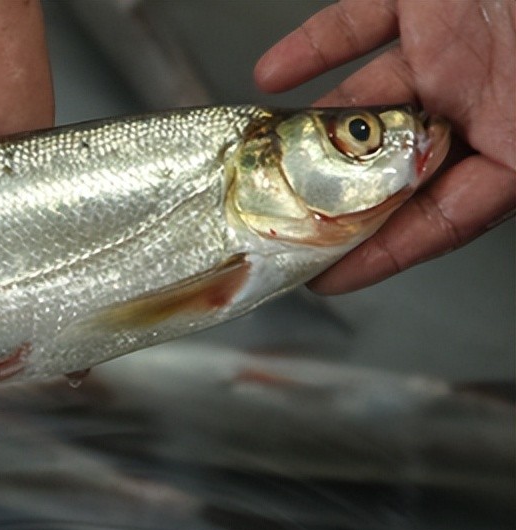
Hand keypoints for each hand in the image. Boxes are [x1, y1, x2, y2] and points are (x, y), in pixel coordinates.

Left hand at [255, 0, 515, 293]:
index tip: (326, 279)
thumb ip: (513, 167)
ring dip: (311, 125)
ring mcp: (449, 49)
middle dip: (331, 195)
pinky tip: (272, 76)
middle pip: (389, 165)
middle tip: (278, 217)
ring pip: (365, 98)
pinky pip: (358, 24)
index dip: (384, 254)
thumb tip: (472, 211)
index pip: (444, 218)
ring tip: (264, 153)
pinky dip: (311, 48)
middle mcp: (479, 100)